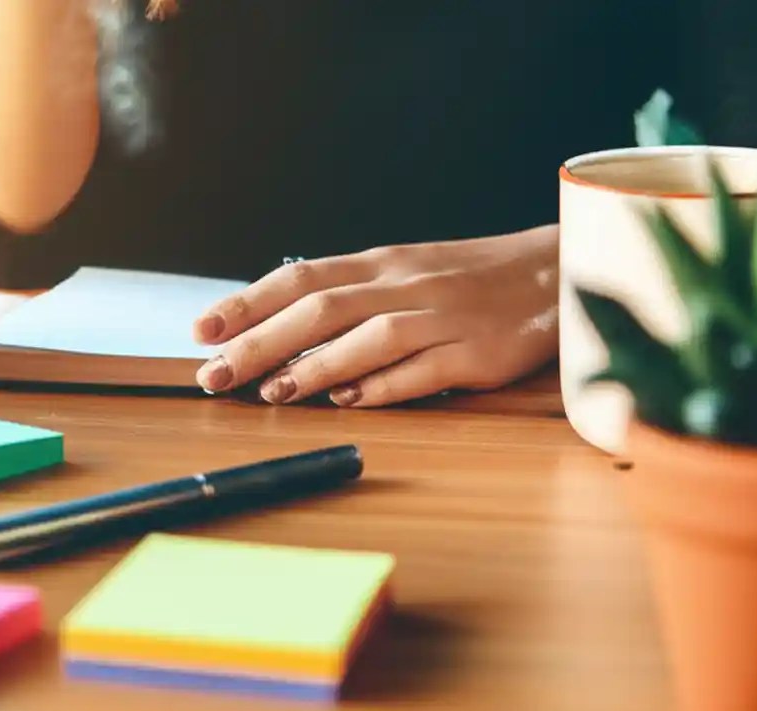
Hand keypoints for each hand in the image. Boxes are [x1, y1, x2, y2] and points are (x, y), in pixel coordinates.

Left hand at [190, 225, 561, 406]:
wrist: (555, 272)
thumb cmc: (467, 279)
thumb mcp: (404, 272)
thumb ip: (349, 296)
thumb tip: (279, 330)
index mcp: (382, 263)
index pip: (301, 276)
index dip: (248, 302)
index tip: (201, 329)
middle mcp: (406, 285)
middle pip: (322, 308)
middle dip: (261, 341)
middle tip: (216, 374)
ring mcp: (443, 318)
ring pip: (368, 336)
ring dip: (316, 366)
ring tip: (272, 391)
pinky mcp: (477, 353)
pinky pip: (423, 370)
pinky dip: (383, 386)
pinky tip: (348, 401)